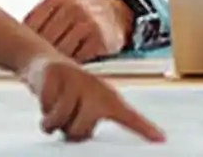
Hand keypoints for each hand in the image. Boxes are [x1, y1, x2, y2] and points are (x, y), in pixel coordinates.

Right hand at [20, 54, 164, 142]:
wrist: (44, 61)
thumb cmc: (69, 93)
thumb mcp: (84, 108)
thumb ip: (88, 125)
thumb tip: (80, 139)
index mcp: (107, 97)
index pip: (128, 116)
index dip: (143, 128)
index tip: (161, 140)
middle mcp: (95, 86)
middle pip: (80, 131)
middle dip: (69, 131)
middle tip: (68, 118)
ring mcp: (75, 78)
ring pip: (59, 120)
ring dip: (52, 121)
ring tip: (56, 108)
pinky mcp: (54, 74)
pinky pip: (45, 108)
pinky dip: (42, 109)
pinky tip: (46, 96)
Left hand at [22, 0, 132, 62]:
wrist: (118, 13)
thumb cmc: (83, 14)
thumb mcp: (62, 5)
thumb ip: (42, 18)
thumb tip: (13, 39)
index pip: (32, 23)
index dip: (25, 41)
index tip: (22, 53)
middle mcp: (72, 8)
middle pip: (44, 38)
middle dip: (38, 54)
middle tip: (33, 66)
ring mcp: (86, 23)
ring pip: (60, 50)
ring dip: (53, 62)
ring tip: (49, 71)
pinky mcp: (99, 40)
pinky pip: (78, 58)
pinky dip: (71, 65)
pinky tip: (68, 69)